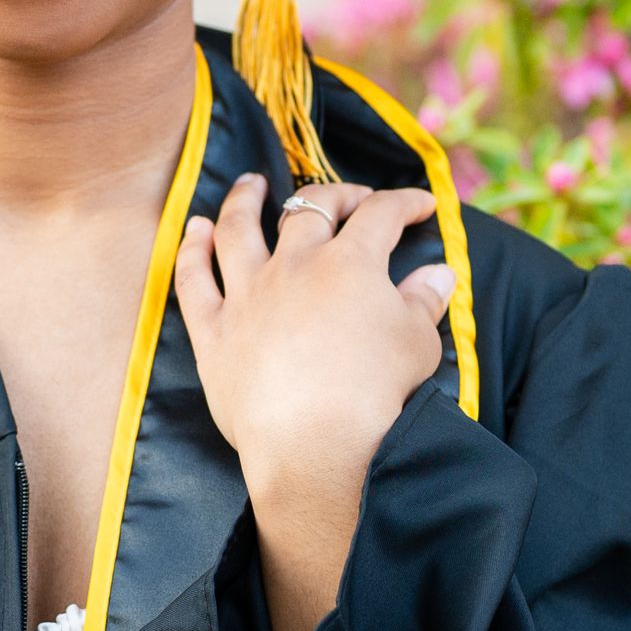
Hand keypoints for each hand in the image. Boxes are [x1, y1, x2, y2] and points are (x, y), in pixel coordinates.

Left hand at [173, 175, 451, 630]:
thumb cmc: (375, 395)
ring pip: (238, 228)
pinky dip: (192, 249)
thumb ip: (423, 301)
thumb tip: (439, 273)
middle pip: (311, 209)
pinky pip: (194, 279)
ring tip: (249, 185)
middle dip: (336, 196)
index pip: (380, 214)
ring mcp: (247, 294)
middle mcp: (294, 265)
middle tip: (349, 200)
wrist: (315, 445)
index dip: (404, 202)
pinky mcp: (214, 329)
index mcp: (350, 263)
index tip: (421, 205)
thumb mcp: (417, 344)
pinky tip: (194, 229)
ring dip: (244, 201)